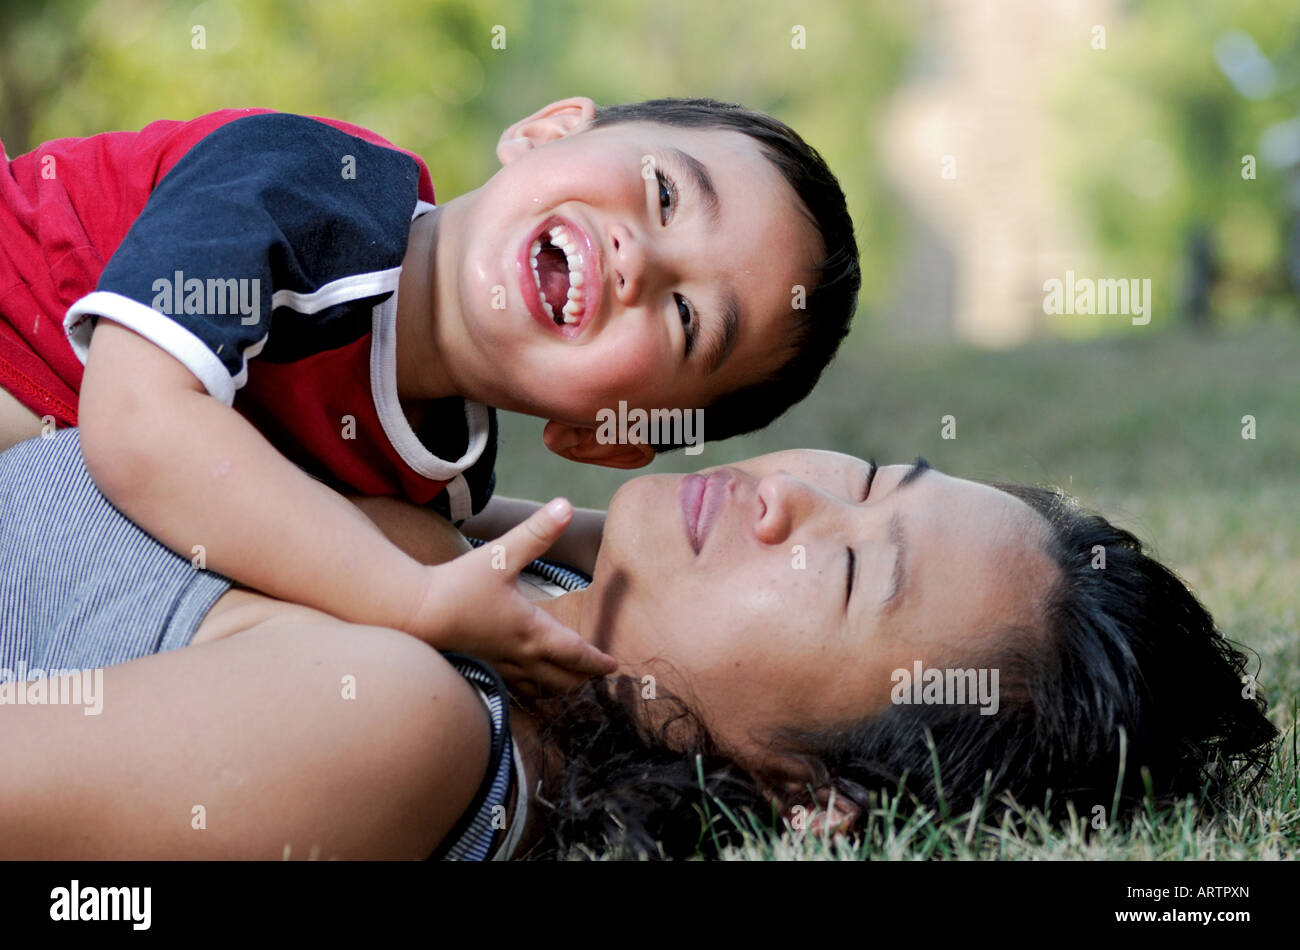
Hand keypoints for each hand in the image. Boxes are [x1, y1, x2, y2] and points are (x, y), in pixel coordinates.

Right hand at [407, 498, 617, 695]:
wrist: (412, 612)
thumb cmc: (458, 584)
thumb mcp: (502, 554)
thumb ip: (537, 532)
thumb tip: (567, 506)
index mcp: (532, 630)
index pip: (576, 653)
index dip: (597, 661)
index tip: (614, 668)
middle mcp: (519, 656)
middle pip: (562, 679)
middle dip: (583, 678)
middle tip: (597, 674)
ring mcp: (499, 668)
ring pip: (539, 690)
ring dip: (558, 687)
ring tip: (569, 681)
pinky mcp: (480, 671)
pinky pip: (514, 691)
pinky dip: (530, 691)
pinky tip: (529, 686)